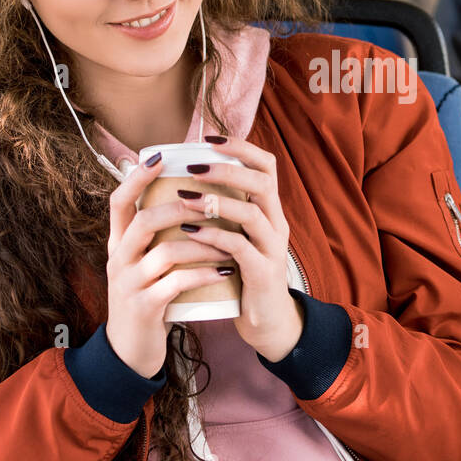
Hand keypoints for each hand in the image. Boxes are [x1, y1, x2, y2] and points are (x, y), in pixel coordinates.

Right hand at [105, 154, 238, 377]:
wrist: (130, 352)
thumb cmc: (147, 299)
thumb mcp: (144, 265)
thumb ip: (156, 237)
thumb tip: (186, 199)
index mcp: (119, 245)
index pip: (119, 202)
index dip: (136, 177)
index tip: (160, 156)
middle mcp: (119, 260)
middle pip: (144, 221)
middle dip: (180, 207)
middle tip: (212, 201)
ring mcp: (129, 284)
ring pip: (166, 253)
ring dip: (203, 244)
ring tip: (230, 241)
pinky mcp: (144, 308)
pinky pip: (177, 284)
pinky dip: (203, 274)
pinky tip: (225, 272)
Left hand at [175, 136, 304, 360]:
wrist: (266, 322)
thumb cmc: (243, 275)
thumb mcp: (238, 236)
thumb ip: (224, 211)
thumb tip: (189, 179)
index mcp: (270, 210)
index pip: (266, 165)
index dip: (240, 147)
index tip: (208, 138)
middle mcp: (276, 224)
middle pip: (263, 182)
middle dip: (228, 169)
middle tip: (193, 167)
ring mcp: (272, 249)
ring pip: (252, 213)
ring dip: (216, 202)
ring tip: (183, 198)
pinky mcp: (262, 273)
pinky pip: (240, 248)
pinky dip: (213, 236)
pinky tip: (189, 232)